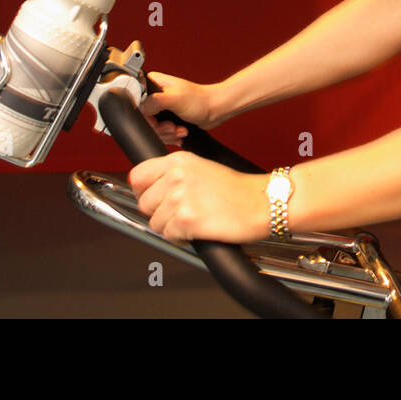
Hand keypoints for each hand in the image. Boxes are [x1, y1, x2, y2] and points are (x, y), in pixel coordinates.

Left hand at [129, 151, 268, 244]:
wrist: (262, 202)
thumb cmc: (237, 189)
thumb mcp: (202, 168)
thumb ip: (174, 175)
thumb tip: (151, 190)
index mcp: (178, 160)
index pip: (138, 176)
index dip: (143, 191)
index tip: (152, 198)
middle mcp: (176, 176)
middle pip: (144, 203)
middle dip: (158, 213)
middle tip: (179, 213)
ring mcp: (180, 198)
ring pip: (155, 222)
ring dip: (170, 227)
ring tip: (192, 221)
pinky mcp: (187, 220)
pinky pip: (168, 236)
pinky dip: (181, 238)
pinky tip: (197, 230)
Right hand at [140, 71, 222, 147]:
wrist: (215, 109)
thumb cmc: (200, 100)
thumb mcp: (174, 98)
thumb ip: (154, 101)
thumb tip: (140, 109)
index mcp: (152, 84)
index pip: (137, 105)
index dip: (146, 118)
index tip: (158, 122)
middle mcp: (155, 95)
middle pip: (145, 120)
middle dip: (160, 129)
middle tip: (172, 127)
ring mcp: (161, 108)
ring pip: (153, 129)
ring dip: (168, 134)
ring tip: (180, 130)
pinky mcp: (167, 118)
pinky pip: (162, 133)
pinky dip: (171, 136)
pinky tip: (181, 132)